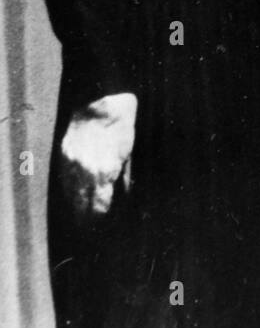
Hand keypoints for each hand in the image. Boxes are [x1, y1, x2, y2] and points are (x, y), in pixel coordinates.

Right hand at [59, 92, 136, 219]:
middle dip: (88, 218)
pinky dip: (70, 190)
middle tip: (93, 228)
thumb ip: (123, 176)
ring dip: (77, 207)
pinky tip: (75, 197)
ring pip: (70, 195)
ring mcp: (70, 163)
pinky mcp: (63, 155)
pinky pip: (65, 180)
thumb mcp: (128, 152)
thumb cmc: (121, 125)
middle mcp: (84, 171)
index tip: (104, 226)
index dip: (101, 219)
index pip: (99, 207)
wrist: (100, 99)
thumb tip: (121, 195)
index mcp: (104, 171)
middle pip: (82, 206)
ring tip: (83, 219)